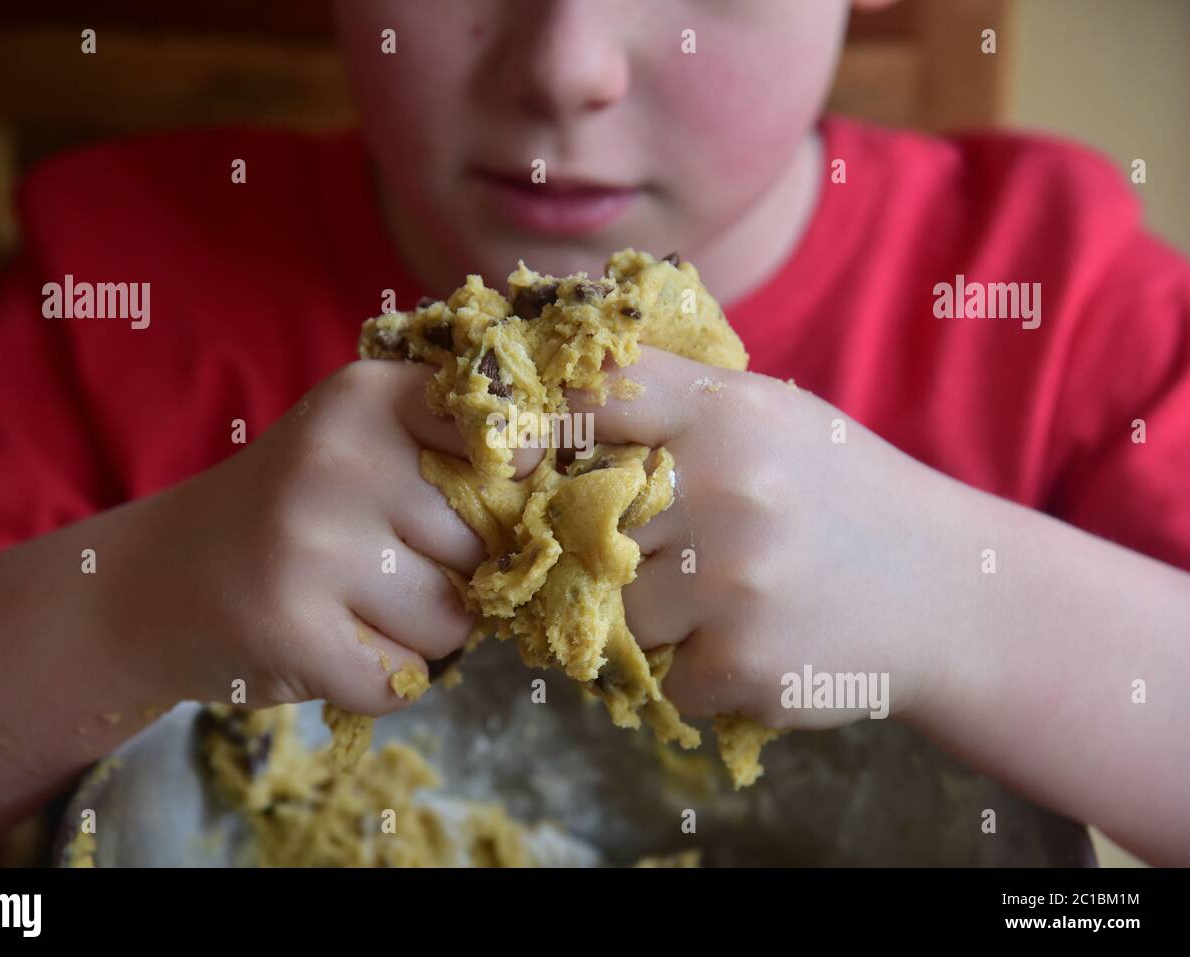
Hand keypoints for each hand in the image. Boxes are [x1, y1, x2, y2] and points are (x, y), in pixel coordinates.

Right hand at [110, 360, 491, 713]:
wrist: (160, 579)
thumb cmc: (297, 511)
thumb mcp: (364, 441)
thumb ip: (460, 445)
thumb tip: (573, 476)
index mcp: (368, 395)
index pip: (514, 440)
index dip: (512, 488)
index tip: (472, 501)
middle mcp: (339, 457)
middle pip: (488, 546)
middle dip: (457, 573)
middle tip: (381, 562)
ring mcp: (310, 544)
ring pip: (454, 620)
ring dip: (419, 634)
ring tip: (351, 603)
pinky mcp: (289, 629)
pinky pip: (404, 679)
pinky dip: (380, 679)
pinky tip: (329, 642)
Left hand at [568, 347, 981, 730]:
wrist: (948, 589)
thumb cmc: (836, 493)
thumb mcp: (766, 417)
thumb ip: (668, 405)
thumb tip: (539, 417)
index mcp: (726, 415)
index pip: (592, 397)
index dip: (530, 425)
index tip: (507, 460)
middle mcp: (726, 489)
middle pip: (583, 524)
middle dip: (599, 546)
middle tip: (650, 551)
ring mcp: (735, 581)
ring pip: (615, 610)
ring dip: (650, 618)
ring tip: (717, 599)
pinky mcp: (746, 663)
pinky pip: (664, 676)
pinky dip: (695, 670)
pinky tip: (753, 642)